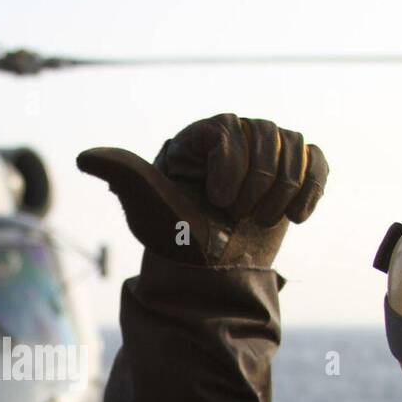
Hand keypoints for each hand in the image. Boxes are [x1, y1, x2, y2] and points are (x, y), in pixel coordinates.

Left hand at [77, 114, 327, 266]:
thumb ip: (122, 173)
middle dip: (259, 181)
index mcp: (201, 137)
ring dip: (284, 189)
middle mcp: (235, 137)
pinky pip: (317, 160)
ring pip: (295, 146)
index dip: (233, 166)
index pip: (231, 127)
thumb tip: (83, 157)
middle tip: (240, 214)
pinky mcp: (292, 174)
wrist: (210, 273)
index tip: (221, 202)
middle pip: (269, 133)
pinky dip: (313, 186)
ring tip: (261, 219)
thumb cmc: (175, 237)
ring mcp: (266, 155)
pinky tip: (297, 216)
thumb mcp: (147, 204)